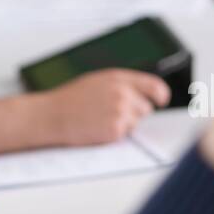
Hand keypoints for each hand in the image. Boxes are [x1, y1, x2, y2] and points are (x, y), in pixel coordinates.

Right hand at [36, 69, 171, 146]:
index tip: (161, 100)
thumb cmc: (70, 99)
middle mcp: (122, 93)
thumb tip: (141, 93)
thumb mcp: (97, 81)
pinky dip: (114, 135)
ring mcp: (120, 112)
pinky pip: (125, 135)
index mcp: (118, 78)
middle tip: (111, 112)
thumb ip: (121, 84)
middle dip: (134, 112)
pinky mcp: (115, 130)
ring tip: (100, 119)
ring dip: (123, 124)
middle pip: (146, 108)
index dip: (160, 95)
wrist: (51, 115)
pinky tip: (97, 128)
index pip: (154, 85)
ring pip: (135, 123)